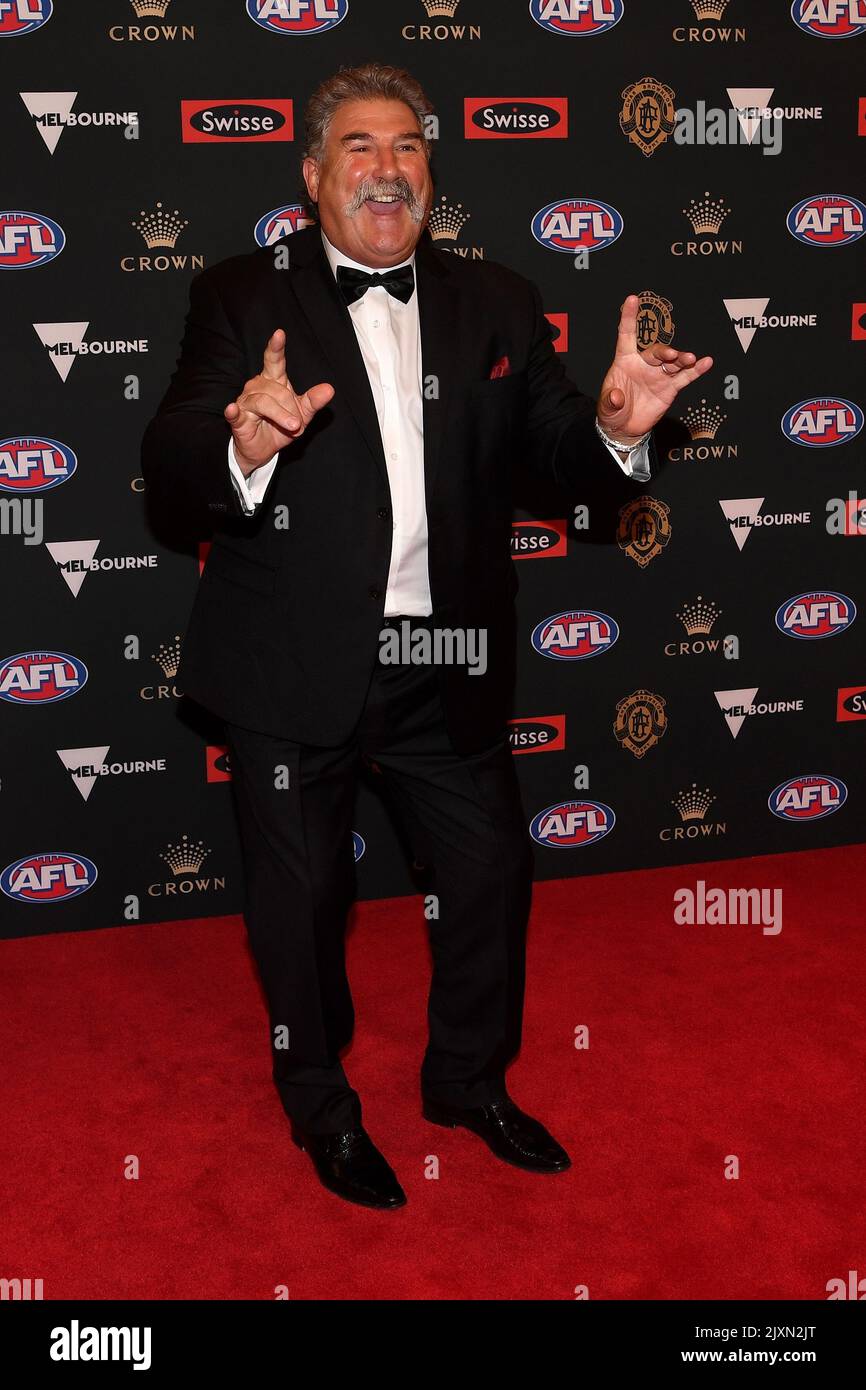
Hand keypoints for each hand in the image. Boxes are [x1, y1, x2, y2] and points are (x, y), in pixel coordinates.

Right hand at [224, 328, 334, 475]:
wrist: (264, 449)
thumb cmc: (281, 426)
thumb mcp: (303, 414)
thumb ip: (313, 401)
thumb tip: (329, 389)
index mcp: (273, 380)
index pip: (274, 360)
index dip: (276, 347)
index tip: (279, 334)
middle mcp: (257, 386)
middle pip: (276, 390)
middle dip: (290, 408)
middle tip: (297, 424)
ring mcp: (245, 401)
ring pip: (263, 403)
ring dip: (280, 416)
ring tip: (290, 427)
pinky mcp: (237, 418)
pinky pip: (235, 414)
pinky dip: (233, 412)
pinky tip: (232, 409)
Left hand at [596, 294, 712, 443]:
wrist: (624, 429)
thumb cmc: (612, 412)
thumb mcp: (606, 409)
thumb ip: (610, 402)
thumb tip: (616, 397)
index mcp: (624, 361)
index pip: (626, 335)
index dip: (628, 317)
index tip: (632, 299)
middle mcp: (644, 364)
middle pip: (656, 351)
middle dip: (665, 352)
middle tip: (672, 355)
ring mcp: (659, 375)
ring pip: (673, 362)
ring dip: (683, 358)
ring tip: (690, 359)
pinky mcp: (670, 388)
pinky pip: (685, 377)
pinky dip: (696, 370)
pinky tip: (706, 363)